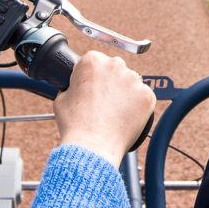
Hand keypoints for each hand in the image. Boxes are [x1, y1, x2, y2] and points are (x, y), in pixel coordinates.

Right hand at [54, 50, 155, 166]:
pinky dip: (137, 107)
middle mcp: (115, 65)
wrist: (93, 147)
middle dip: (110, 81)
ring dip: (125, 93)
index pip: (95, 61)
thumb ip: (71, 85)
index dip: (92, 76)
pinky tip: (126, 118)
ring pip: (130, 82)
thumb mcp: (61, 98)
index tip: (92, 88)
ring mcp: (133, 80)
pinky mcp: (147, 95)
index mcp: (92, 61)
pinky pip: (143, 98)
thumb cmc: (76, 125)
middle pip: (115, 68)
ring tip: (114, 113)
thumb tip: (76, 87)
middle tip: (104, 102)